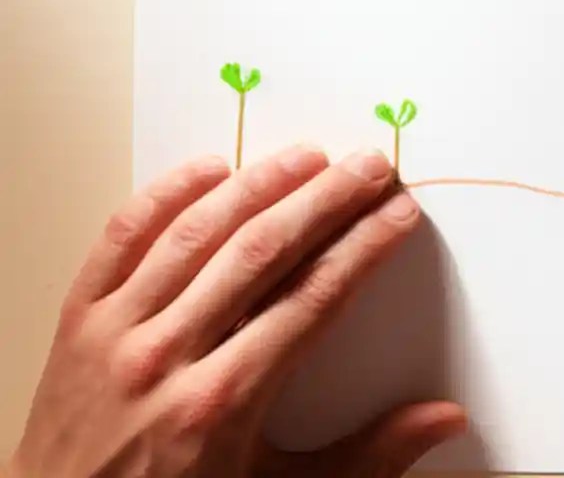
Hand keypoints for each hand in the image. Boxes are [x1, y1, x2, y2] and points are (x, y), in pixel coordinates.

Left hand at [7, 147, 464, 477]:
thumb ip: (368, 457)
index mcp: (222, 403)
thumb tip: (444, 419)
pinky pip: (120, 238)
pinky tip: (208, 169)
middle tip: (370, 166)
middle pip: (261, 252)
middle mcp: (165, 357)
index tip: (399, 213)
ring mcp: (115, 333)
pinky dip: (165, 196)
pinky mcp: (77, 320)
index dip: (364, 247)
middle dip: (326, 200)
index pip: (312, 299)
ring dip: (258, 185)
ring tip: (308, 157)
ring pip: (196, 233)